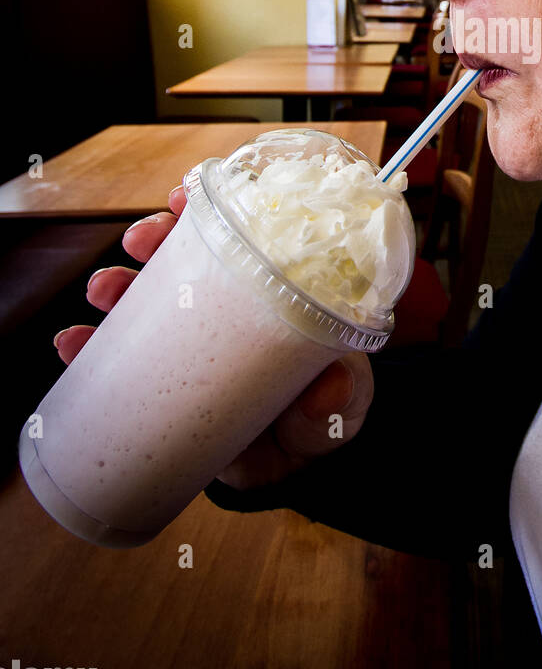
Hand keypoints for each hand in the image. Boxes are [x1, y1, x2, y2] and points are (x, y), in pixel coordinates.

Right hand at [58, 184, 374, 490]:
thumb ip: (340, 394)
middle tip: (138, 241)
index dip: (214, 211)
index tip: (186, 198)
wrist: (293, 471)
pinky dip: (92, 345)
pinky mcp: (165, 378)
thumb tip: (328, 394)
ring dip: (118, 285)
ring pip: (148, 297)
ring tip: (103, 289)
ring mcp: (194, 339)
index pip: (243, 235)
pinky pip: (123, 354)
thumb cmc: (325, 415)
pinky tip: (71, 344)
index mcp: (276, 291)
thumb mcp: (343, 400)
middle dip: (156, 238)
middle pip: (188, 255)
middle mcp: (229, 305)